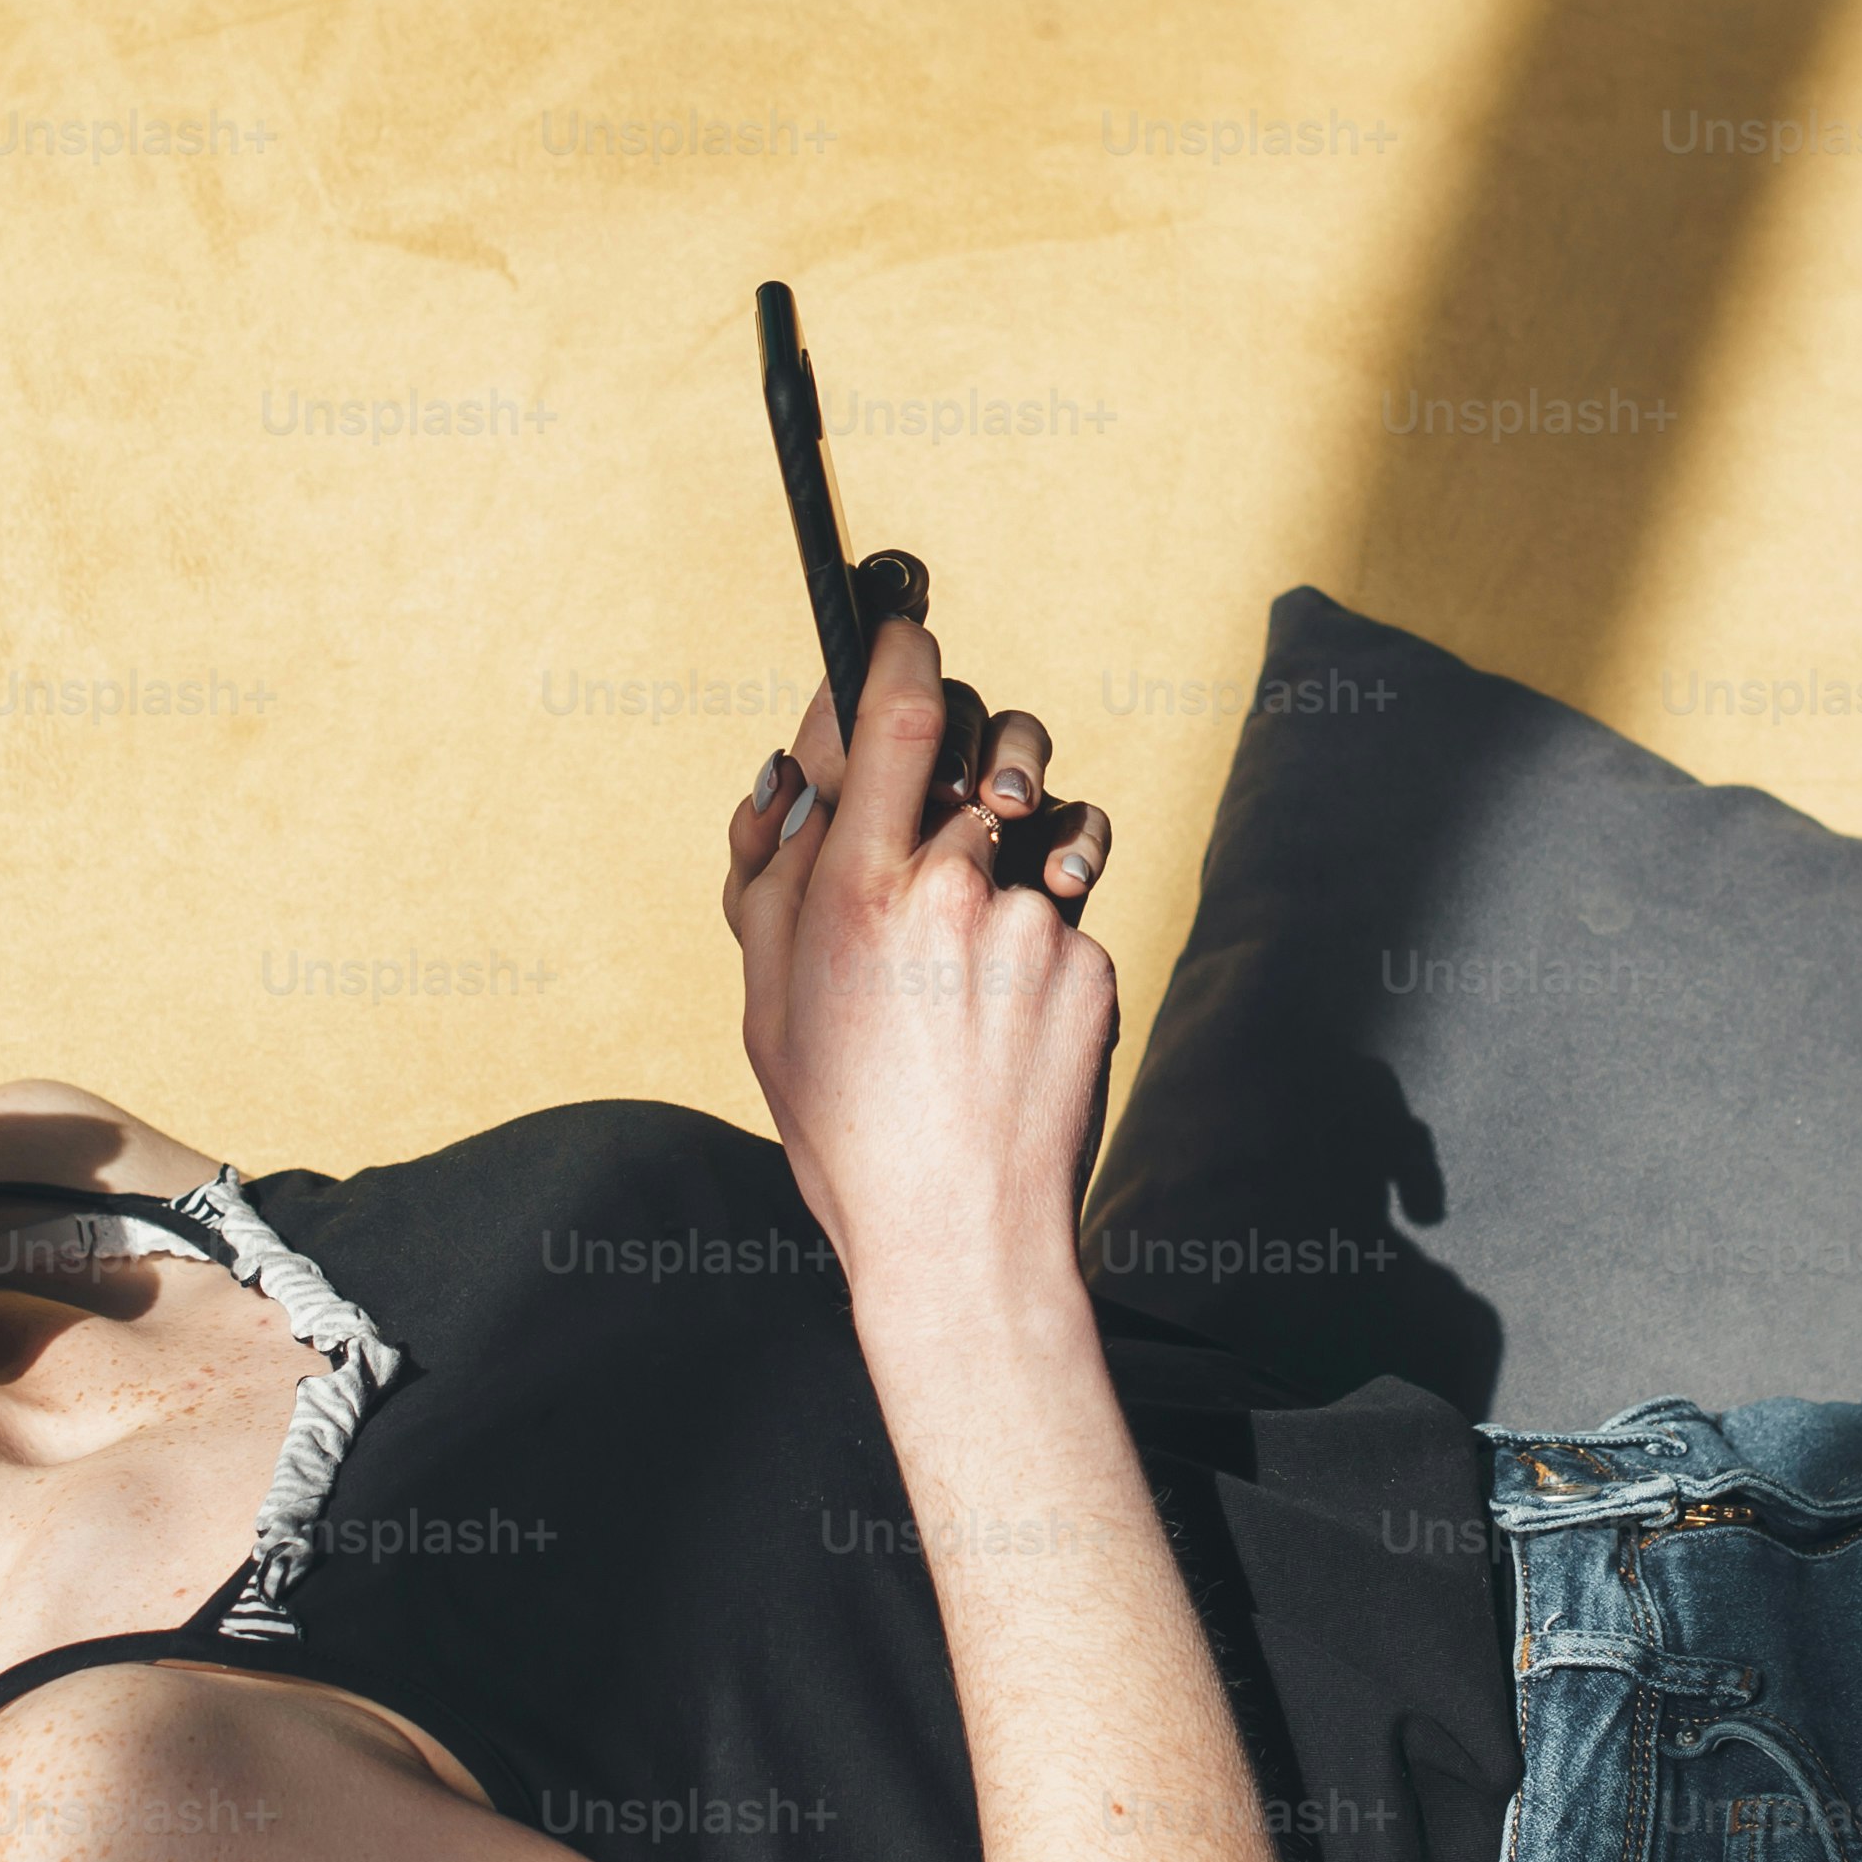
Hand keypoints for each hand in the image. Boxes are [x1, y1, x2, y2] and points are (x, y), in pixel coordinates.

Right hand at [721, 607, 1121, 1294]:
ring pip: (1039, 822)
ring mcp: (1035, 924)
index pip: (902, 712)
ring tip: (988, 903)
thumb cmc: (846, 1125)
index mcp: (858, 890)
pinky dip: (1039, 929)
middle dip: (974, 747)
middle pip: (985, 746)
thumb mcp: (767, 1001)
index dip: (907, 647)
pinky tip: (1007, 1004)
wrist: (962, 1237)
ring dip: (1016, 835)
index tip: (906, 624)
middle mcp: (954, 888)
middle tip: (961, 786)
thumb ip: (771, 875)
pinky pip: (1067, 906)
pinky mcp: (1093, 964)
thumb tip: (793, 777)